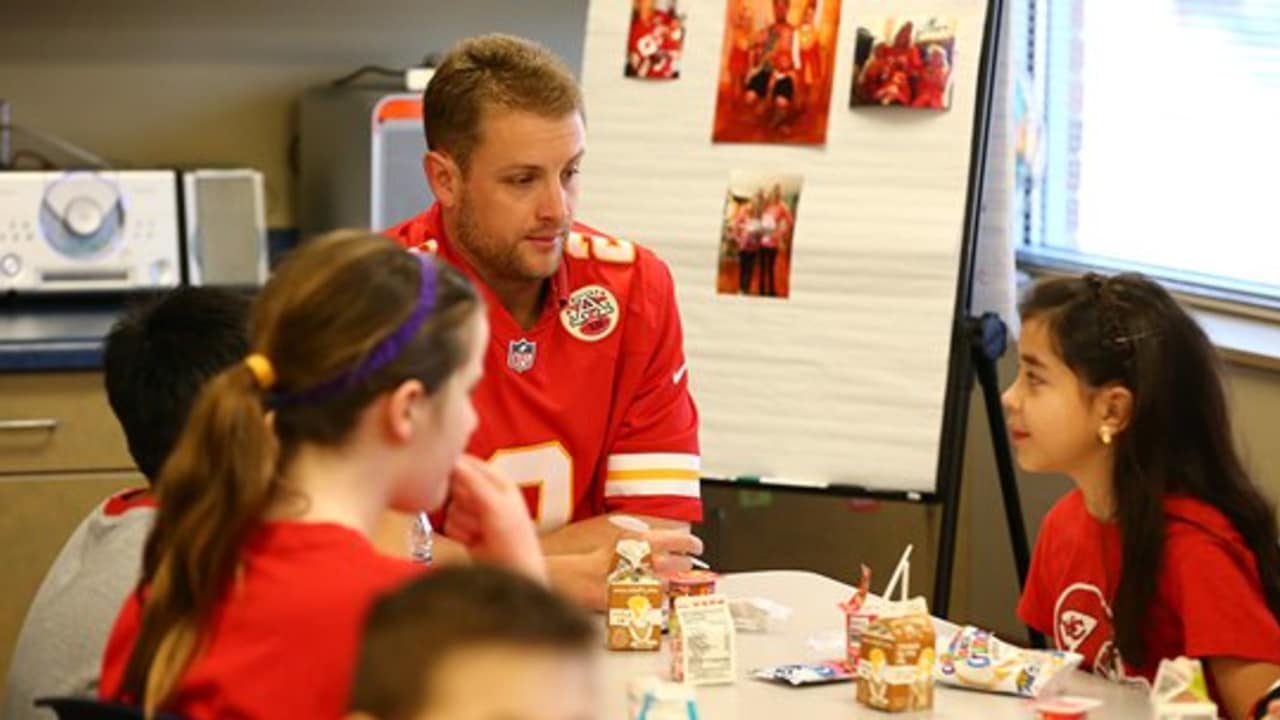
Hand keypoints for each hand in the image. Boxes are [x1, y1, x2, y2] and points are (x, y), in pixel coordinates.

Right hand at [442, 455, 546, 582]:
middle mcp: (485, 494)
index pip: (468, 463)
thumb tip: (452, 460)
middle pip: (454, 485)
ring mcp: (474, 513)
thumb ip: (472, 481)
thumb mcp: (494, 504)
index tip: (451, 480)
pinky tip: (475, 540)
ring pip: (450, 507)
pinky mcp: (464, 530)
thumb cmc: (513, 537)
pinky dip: (459, 533)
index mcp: (498, 481)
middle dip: (462, 501)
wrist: (513, 574)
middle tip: (479, 513)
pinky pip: (447, 524)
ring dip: (463, 521)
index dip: (455, 469)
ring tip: (481, 531)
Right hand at [546, 524, 704, 610]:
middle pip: (681, 563)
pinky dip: (657, 596)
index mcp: (642, 540)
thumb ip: (645, 542)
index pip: (680, 539)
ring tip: (665, 579)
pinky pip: (656, 599)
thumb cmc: (598, 559)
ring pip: (671, 583)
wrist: (577, 579)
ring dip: (671, 581)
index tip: (696, 545)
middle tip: (683, 564)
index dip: (691, 543)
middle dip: (684, 565)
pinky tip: (652, 593)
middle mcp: (646, 560)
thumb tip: (664, 543)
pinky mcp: (639, 600)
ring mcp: (643, 582)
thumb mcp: (623, 541)